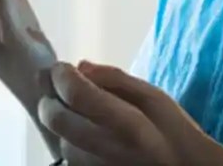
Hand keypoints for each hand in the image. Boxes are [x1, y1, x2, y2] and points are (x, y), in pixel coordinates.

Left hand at [40, 61, 222, 165]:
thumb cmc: (172, 131)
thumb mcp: (154, 96)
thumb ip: (115, 78)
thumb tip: (80, 66)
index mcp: (126, 124)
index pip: (76, 94)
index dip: (61, 76)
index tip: (62, 67)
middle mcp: (107, 150)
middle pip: (55, 119)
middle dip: (50, 98)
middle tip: (60, 88)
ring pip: (58, 139)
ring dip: (62, 121)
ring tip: (81, 115)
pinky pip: (68, 156)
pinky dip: (70, 140)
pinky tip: (87, 135)